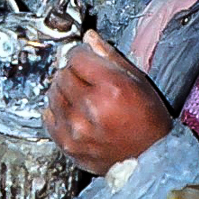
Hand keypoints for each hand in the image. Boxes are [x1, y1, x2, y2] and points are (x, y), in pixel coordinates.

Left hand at [42, 29, 172, 175]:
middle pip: (62, 73)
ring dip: (64, 92)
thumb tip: (88, 37)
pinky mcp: (68, 144)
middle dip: (73, 73)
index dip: (82, 55)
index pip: (76, 56)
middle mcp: (90, 108)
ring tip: (82, 99)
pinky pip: (48, 117)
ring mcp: (76, 128)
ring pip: (52, 93)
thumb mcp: (139, 82)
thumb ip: (110, 57)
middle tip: (87, 82)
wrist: (150, 160)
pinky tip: (73, 113)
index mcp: (111, 88)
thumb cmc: (149, 122)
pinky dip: (57, 112)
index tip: (87, 60)